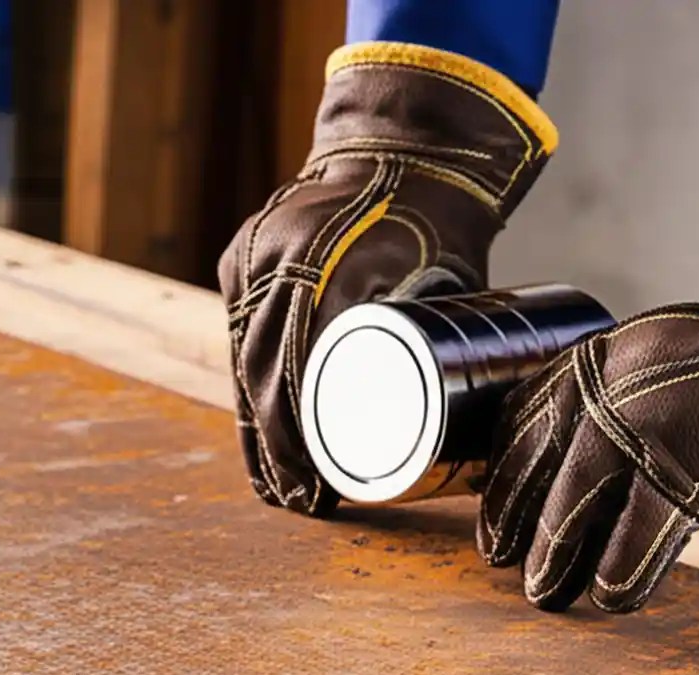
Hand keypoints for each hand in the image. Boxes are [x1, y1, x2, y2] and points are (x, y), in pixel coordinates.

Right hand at [218, 42, 555, 515]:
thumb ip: (437, 346)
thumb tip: (460, 425)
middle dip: (275, 450)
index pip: (301, 380)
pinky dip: (245, 377)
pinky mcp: (243, 255)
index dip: (301, 445)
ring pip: (241, 358)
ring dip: (253, 423)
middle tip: (298, 500)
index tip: (315, 490)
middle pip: (263, 378)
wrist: (400, 149)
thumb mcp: (451, 287)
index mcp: (336, 275)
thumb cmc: (440, 224)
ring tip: (273, 481)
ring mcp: (256, 256)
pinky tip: (251, 422)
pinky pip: (237, 328)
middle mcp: (283, 265)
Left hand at [476, 171, 698, 612]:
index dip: (502, 472)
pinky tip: (611, 596)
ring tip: (543, 591)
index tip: (492, 504)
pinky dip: (620, 574)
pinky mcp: (681, 472)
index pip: (522, 418)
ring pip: (570, 509)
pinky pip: (633, 540)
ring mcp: (638, 429)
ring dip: (554, 558)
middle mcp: (604, 386)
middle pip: (535, 466)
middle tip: (498, 555)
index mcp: (596, 355)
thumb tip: (573, 449)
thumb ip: (613, 389)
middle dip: (513, 519)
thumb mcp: (658, 351)